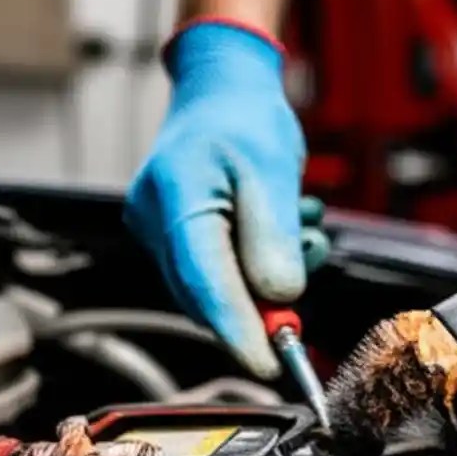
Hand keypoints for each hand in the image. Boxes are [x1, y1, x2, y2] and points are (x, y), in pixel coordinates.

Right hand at [125, 22, 304, 378]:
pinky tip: (278, 234)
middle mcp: (153, 221)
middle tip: (303, 282)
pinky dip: (253, 269)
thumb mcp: (273, 172)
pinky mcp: (172, 240)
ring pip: (214, 289)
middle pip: (206, 295)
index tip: (273, 365)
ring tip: (298, 232)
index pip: (205, 284)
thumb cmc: (244, 119)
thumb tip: (280, 299)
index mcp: (175, 197)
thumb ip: (274, 240)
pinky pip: (214, 275)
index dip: (240, 332)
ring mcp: (157, 233)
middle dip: (261, 305)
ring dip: (264, 281)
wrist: (219, 91)